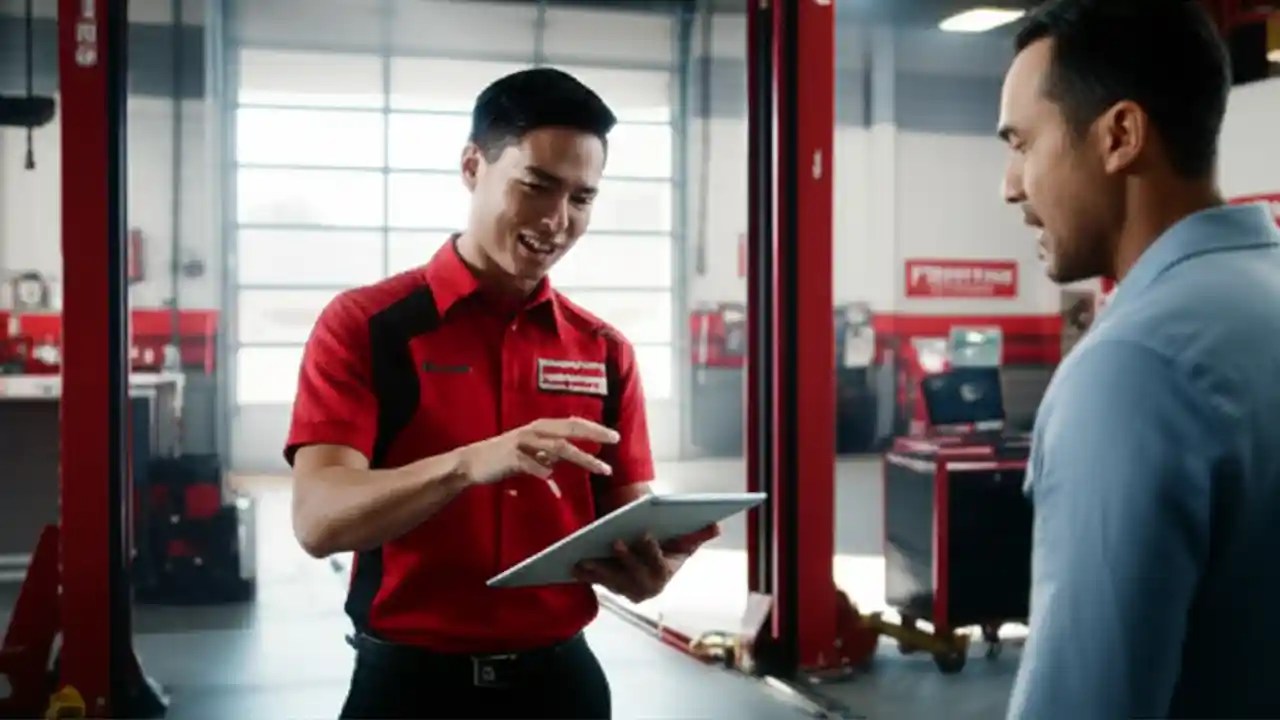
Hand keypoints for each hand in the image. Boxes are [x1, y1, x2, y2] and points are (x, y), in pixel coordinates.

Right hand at [455, 417, 618, 485]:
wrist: (471, 463)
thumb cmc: (502, 458)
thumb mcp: (530, 452)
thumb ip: (548, 453)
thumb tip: (567, 459)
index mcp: (539, 427)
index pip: (572, 424)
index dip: (593, 427)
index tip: (613, 435)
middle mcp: (534, 431)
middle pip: (569, 430)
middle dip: (594, 434)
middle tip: (615, 439)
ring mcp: (523, 443)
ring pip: (558, 448)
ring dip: (582, 457)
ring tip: (601, 468)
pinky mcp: (512, 458)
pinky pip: (533, 465)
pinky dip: (545, 472)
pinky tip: (553, 482)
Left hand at [573, 524, 719, 602]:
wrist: (648, 554)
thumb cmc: (666, 543)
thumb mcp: (682, 539)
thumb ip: (698, 534)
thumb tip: (716, 526)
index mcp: (665, 574)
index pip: (659, 565)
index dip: (652, 552)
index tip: (646, 534)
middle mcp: (646, 588)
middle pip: (634, 576)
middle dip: (625, 560)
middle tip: (615, 542)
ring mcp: (626, 589)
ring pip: (611, 581)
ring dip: (598, 570)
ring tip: (584, 558)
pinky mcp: (609, 586)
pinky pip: (596, 581)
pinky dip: (585, 575)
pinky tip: (572, 565)